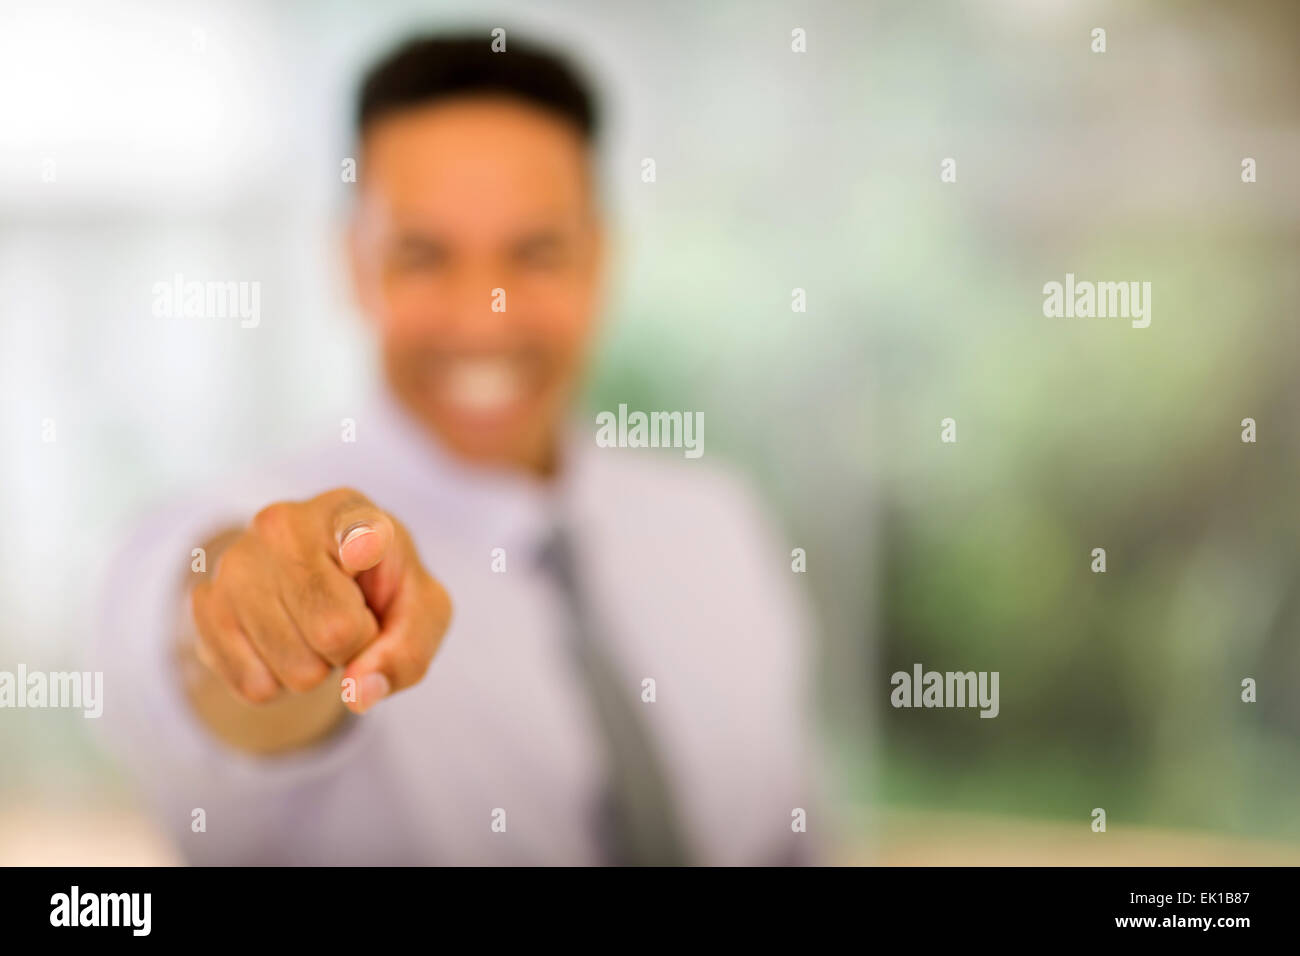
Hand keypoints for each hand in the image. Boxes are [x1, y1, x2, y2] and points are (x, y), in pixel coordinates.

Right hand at [190, 488, 450, 713]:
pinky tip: (283, 644)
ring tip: (315, 629)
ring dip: (315, 669)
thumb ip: (408, 651)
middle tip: (350, 621)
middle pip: (333, 631)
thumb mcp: (422, 612)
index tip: (363, 551)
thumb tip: (356, 693)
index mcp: (347, 510)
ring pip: (293, 669)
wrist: (317, 581)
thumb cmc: (381, 589)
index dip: (364, 558)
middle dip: (354, 647)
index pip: (359, 542)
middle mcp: (283, 524)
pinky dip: (279, 684)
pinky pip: (253, 686)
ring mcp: (236, 562)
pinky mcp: (204, 603)